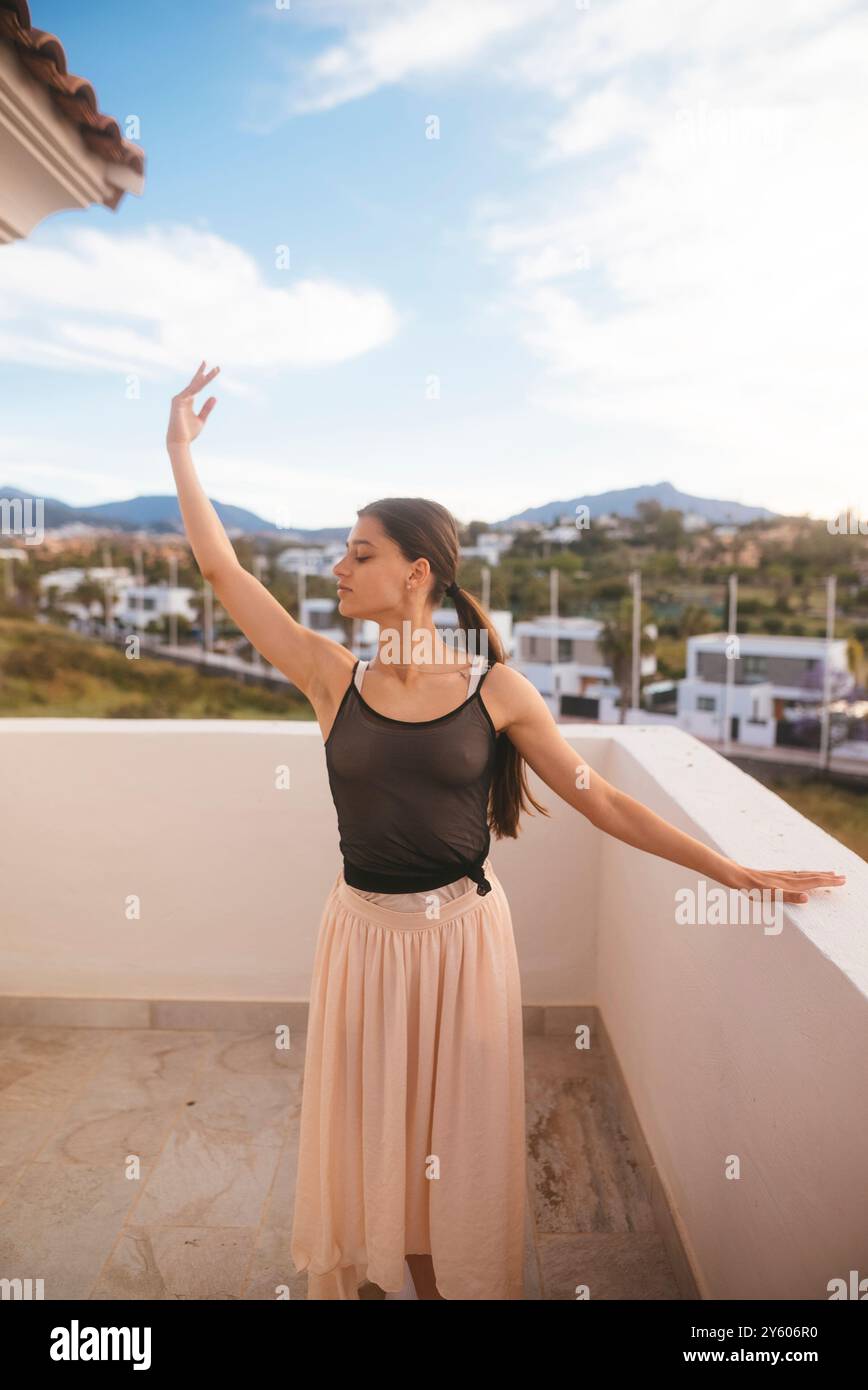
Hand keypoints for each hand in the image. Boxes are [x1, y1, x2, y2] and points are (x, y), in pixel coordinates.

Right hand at [166, 361, 219, 445]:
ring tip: (215, 371)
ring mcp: (179, 398)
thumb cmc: (189, 432)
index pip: (198, 386)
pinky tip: (204, 379)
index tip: (214, 370)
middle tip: (217, 367)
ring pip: (195, 385)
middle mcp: (183, 397)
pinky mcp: (178, 401)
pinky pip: (190, 391)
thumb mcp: (201, 419)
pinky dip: (198, 385)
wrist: (179, 441)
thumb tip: (214, 396)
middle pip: (196, 383)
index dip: (205, 378)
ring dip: (205, 378)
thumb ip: (206, 408)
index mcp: (188, 400)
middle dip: (205, 373)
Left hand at [728, 867, 845, 903]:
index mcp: (789, 883)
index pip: (813, 881)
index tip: (842, 880)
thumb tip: (807, 898)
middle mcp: (787, 878)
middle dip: (827, 877)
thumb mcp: (769, 895)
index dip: (828, 881)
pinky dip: (805, 874)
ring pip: (805, 874)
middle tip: (843, 877)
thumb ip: (788, 897)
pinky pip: (796, 874)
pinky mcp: (775, 876)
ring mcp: (781, 876)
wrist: (737, 876)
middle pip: (812, 876)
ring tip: (829, 873)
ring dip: (818, 874)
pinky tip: (804, 875)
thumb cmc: (752, 888)